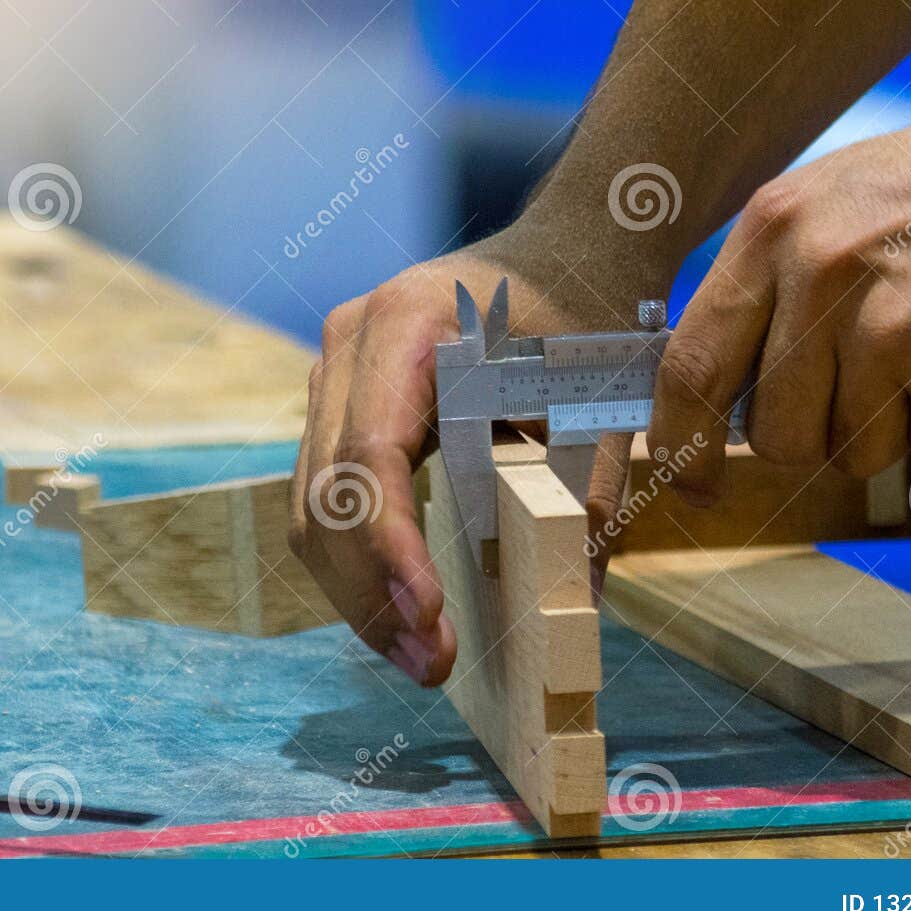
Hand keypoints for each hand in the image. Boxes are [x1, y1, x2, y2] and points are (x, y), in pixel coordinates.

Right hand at [289, 231, 654, 685]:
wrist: (568, 246)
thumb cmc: (584, 311)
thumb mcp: (596, 396)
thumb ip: (584, 494)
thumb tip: (573, 606)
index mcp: (404, 325)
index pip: (372, 452)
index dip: (390, 544)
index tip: (428, 613)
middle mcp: (348, 345)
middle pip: (328, 489)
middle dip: (372, 590)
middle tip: (431, 664)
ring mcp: (335, 373)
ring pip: (314, 505)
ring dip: (359, 592)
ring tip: (421, 658)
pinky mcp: (343, 405)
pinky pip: (328, 496)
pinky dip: (359, 562)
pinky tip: (405, 612)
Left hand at [647, 90, 910, 499]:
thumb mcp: (837, 202)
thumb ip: (773, 286)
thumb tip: (723, 393)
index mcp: (776, 227)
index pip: (691, 365)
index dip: (680, 441)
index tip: (690, 482)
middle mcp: (822, 275)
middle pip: (775, 434)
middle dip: (816, 433)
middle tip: (874, 382)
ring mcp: (891, 330)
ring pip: (855, 452)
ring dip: (896, 425)